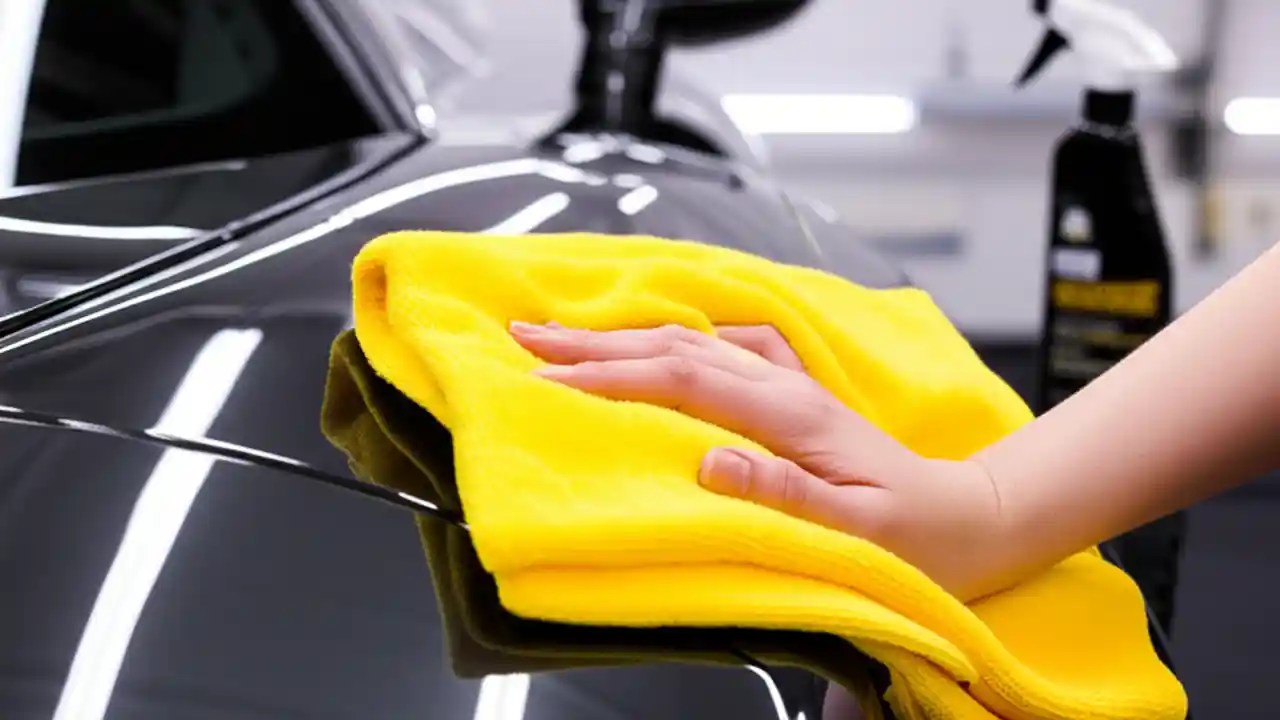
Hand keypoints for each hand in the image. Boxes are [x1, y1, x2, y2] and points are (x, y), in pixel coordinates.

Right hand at [510, 321, 1012, 600]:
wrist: (968, 519)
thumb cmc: (914, 534)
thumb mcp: (856, 528)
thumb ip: (784, 492)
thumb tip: (711, 462)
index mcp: (791, 414)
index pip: (683, 379)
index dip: (611, 376)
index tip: (548, 378)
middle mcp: (784, 386)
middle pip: (674, 346)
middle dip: (594, 341)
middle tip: (525, 335)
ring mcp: (787, 386)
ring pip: (690, 341)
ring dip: (622, 335)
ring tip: (563, 334)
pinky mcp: (789, 395)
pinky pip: (718, 351)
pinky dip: (670, 339)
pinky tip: (649, 339)